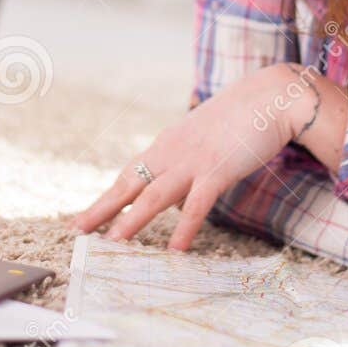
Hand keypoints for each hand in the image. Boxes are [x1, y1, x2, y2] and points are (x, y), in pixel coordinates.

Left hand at [68, 65, 313, 249]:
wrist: (270, 97)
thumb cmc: (241, 118)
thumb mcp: (204, 141)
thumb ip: (188, 167)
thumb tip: (183, 201)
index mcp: (167, 144)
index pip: (129, 174)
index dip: (107, 196)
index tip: (85, 216)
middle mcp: (172, 152)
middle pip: (129, 184)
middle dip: (102, 208)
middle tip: (77, 229)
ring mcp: (193, 162)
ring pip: (154, 196)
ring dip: (131, 220)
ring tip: (112, 243)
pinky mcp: (217, 170)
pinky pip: (197, 205)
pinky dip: (184, 228)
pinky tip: (175, 250)